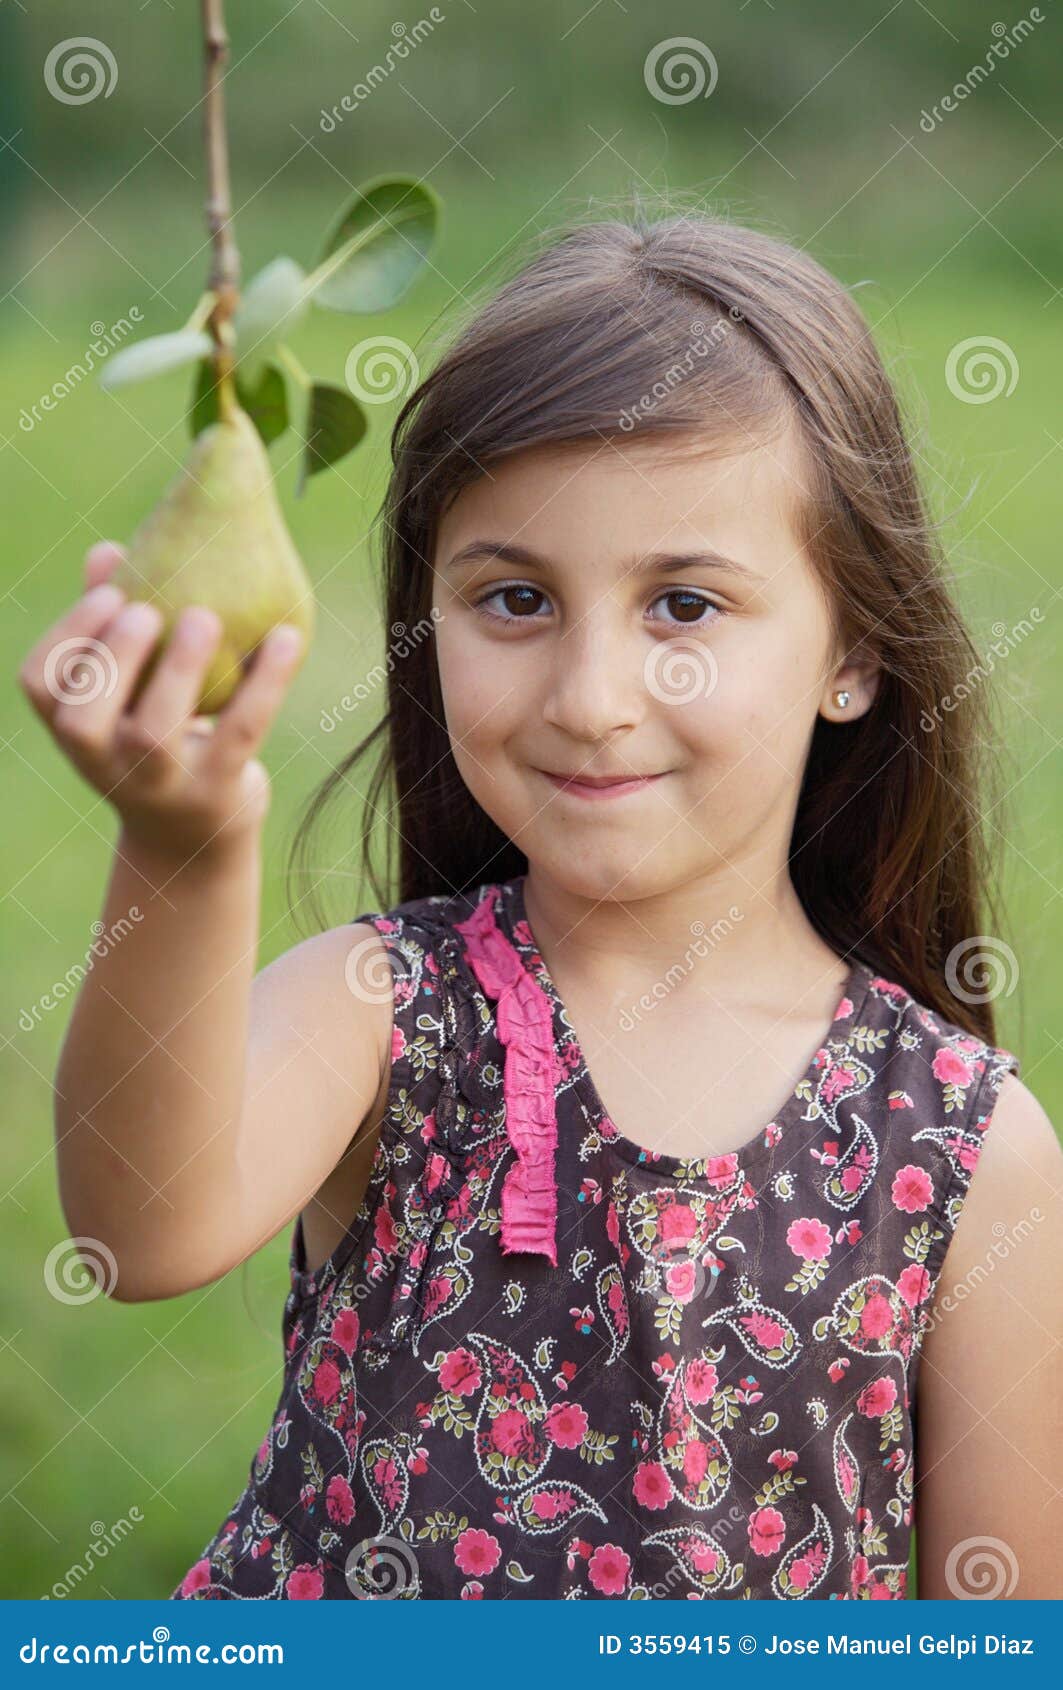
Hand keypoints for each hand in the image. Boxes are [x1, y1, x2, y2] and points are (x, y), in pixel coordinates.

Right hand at [18, 541, 305, 859]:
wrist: (193, 842)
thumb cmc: (153, 746)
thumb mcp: (125, 699)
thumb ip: (113, 630)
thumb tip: (108, 551)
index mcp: (76, 734)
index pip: (42, 686)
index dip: (66, 637)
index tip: (109, 593)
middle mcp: (107, 766)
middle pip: (86, 719)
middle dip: (113, 658)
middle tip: (146, 610)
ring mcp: (162, 786)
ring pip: (155, 736)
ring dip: (176, 672)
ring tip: (202, 617)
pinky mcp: (218, 793)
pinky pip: (240, 733)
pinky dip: (265, 683)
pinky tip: (285, 636)